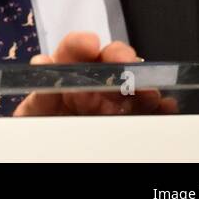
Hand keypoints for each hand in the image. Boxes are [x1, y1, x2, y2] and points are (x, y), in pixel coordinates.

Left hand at [13, 30, 178, 116]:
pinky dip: (160, 109)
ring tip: (147, 89)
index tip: (89, 43)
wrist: (46, 155)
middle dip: (119, 57)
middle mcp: (92, 87)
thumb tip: (43, 63)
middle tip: (123, 61)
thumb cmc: (40, 129)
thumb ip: (39, 93)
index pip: (72, 53)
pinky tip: (165, 107)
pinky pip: (148, 114)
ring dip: (142, 84)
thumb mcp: (33, 114)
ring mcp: (113, 105)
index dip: (80, 44)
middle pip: (110, 63)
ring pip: (133, 87)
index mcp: (64, 77)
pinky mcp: (129, 124)